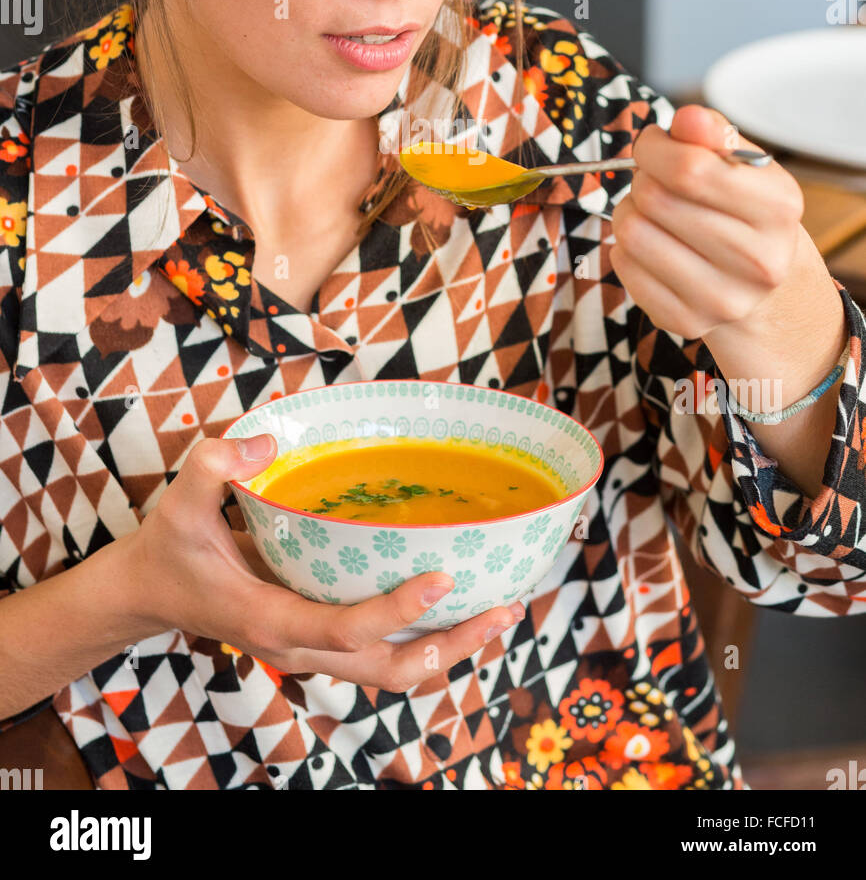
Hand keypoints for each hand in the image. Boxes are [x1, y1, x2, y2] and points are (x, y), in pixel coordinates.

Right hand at [126, 435, 522, 692]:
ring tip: (500, 612)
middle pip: (387, 670)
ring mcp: (312, 652)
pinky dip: (424, 639)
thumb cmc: (171, 549)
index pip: (345, 630)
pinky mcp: (320, 642)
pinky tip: (458, 605)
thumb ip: (214, 467)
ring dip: (448, 649)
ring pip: (391, 672)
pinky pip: (382, 655)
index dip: (397, 610)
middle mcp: (299, 648)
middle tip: (504, 607)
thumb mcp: (180, 503)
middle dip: (450, 646)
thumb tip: (264, 441)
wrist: (150, 594)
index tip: (444, 576)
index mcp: (270, 621)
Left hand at [608, 105, 804, 340]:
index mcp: (778, 209)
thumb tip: (687, 119)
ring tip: (650, 211)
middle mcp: (759, 261)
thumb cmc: (744, 213)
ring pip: (632, 233)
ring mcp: (723, 298)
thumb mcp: (743, 166)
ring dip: (629, 211)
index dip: (654, 147)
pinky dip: (626, 248)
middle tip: (654, 180)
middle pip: (655, 199)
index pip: (689, 168)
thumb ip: (714, 133)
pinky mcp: (687, 321)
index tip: (652, 143)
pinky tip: (653, 245)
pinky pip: (624, 266)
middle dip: (643, 178)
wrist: (765, 289)